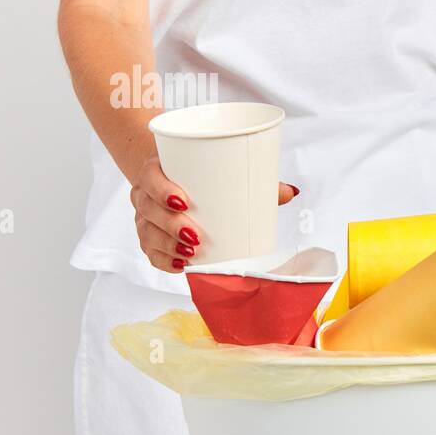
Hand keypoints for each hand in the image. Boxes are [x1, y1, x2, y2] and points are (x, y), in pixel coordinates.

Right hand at [129, 155, 298, 272]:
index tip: (183, 201)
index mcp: (158, 168)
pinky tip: (180, 265)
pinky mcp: (148, 235)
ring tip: (191, 253)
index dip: (161, 190)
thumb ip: (254, 180)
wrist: (172, 179)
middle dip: (170, 225)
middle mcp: (145, 192)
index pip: (150, 176)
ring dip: (167, 246)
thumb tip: (291, 192)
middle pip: (148, 209)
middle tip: (196, 236)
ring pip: (147, 232)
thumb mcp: (221, 171)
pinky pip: (149, 251)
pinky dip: (163, 260)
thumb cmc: (199, 175)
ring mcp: (144, 216)